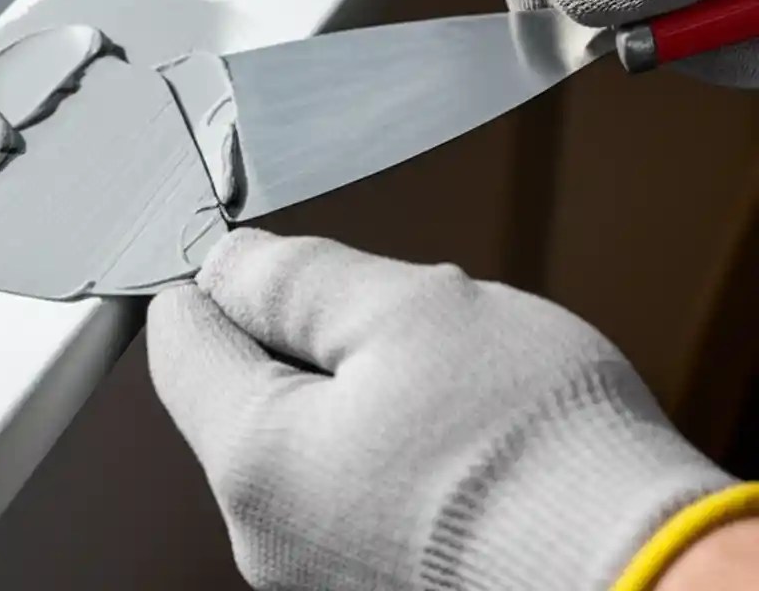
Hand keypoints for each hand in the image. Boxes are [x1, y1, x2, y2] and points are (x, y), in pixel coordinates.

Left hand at [147, 229, 734, 589]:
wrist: (642, 580)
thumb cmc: (539, 457)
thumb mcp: (408, 313)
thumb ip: (294, 280)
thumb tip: (229, 264)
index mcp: (252, 458)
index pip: (179, 340)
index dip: (218, 281)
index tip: (266, 261)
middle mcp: (263, 530)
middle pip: (239, 391)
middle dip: (305, 338)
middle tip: (395, 327)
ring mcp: (313, 569)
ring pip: (302, 437)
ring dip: (356, 391)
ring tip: (445, 390)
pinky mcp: (364, 583)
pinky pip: (345, 487)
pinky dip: (385, 447)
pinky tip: (457, 442)